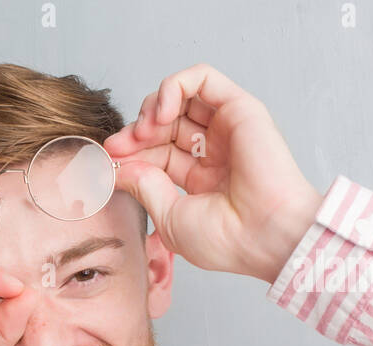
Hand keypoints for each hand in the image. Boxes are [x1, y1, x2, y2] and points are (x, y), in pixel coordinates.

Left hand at [103, 63, 322, 283]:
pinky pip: (202, 79)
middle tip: (118, 146)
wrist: (264, 236)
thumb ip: (144, 187)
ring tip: (143, 130)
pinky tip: (162, 112)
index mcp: (202, 178)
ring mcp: (228, 128)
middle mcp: (216, 150)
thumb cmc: (226, 239)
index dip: (130, 152)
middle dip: (135, 131)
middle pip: (164, 125)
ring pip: (180, 97)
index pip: (156, 152)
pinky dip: (175, 86)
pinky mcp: (240, 108)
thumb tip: (118, 169)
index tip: (108, 160)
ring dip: (153, 107)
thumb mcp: (169, 216)